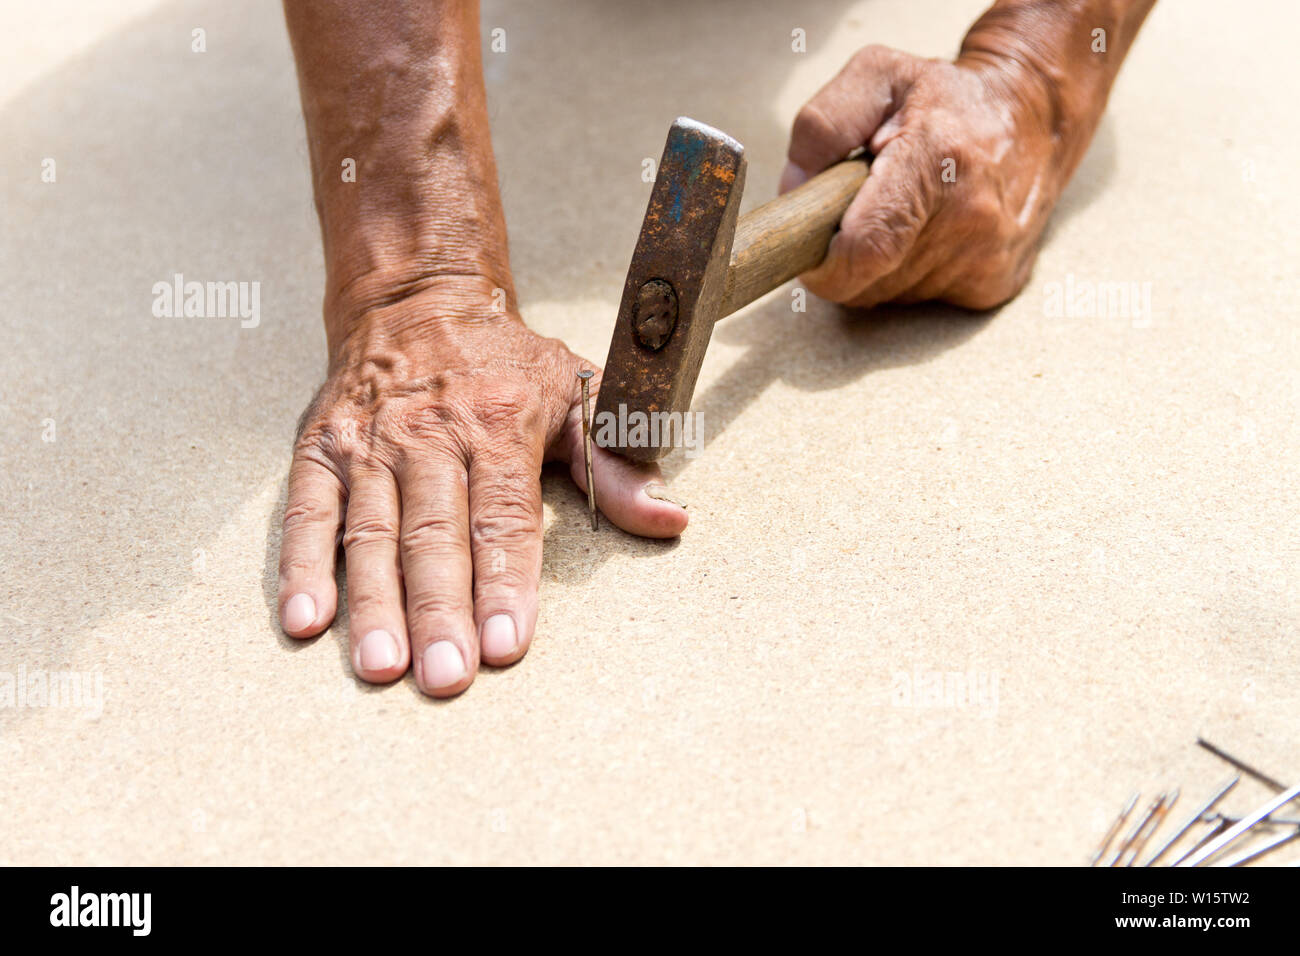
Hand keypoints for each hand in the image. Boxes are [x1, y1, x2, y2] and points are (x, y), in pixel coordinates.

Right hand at [277, 276, 687, 696]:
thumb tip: (671, 517)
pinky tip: (306, 620)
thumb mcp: (578, 395)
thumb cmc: (506, 362)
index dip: (506, 581)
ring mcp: (368, 442)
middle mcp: (429, 433)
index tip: (509, 642)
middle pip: (434, 534)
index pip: (503, 515)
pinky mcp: (320, 448)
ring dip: (374, 603)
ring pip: (370, 532)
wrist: (417, 296)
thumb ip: (616, 465)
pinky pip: (306, 512)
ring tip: (381, 666)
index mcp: (498, 421)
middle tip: (447, 676)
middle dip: (440, 610)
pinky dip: (302, 566)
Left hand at [780, 44, 1064, 310]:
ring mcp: (988, 257)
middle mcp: (971, 216)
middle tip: (858, 213)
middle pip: (868, 282)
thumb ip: (822, 126)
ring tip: (901, 214)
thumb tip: (795, 191)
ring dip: (879, 266)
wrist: (1034, 113)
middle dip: (846, 259)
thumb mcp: (876, 76)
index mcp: (938, 159)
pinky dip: (911, 274)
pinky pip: (922, 300)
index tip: (810, 249)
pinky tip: (930, 232)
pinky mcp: (996, 284)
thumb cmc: (943, 96)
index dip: (824, 265)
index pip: (864, 250)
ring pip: (891, 297)